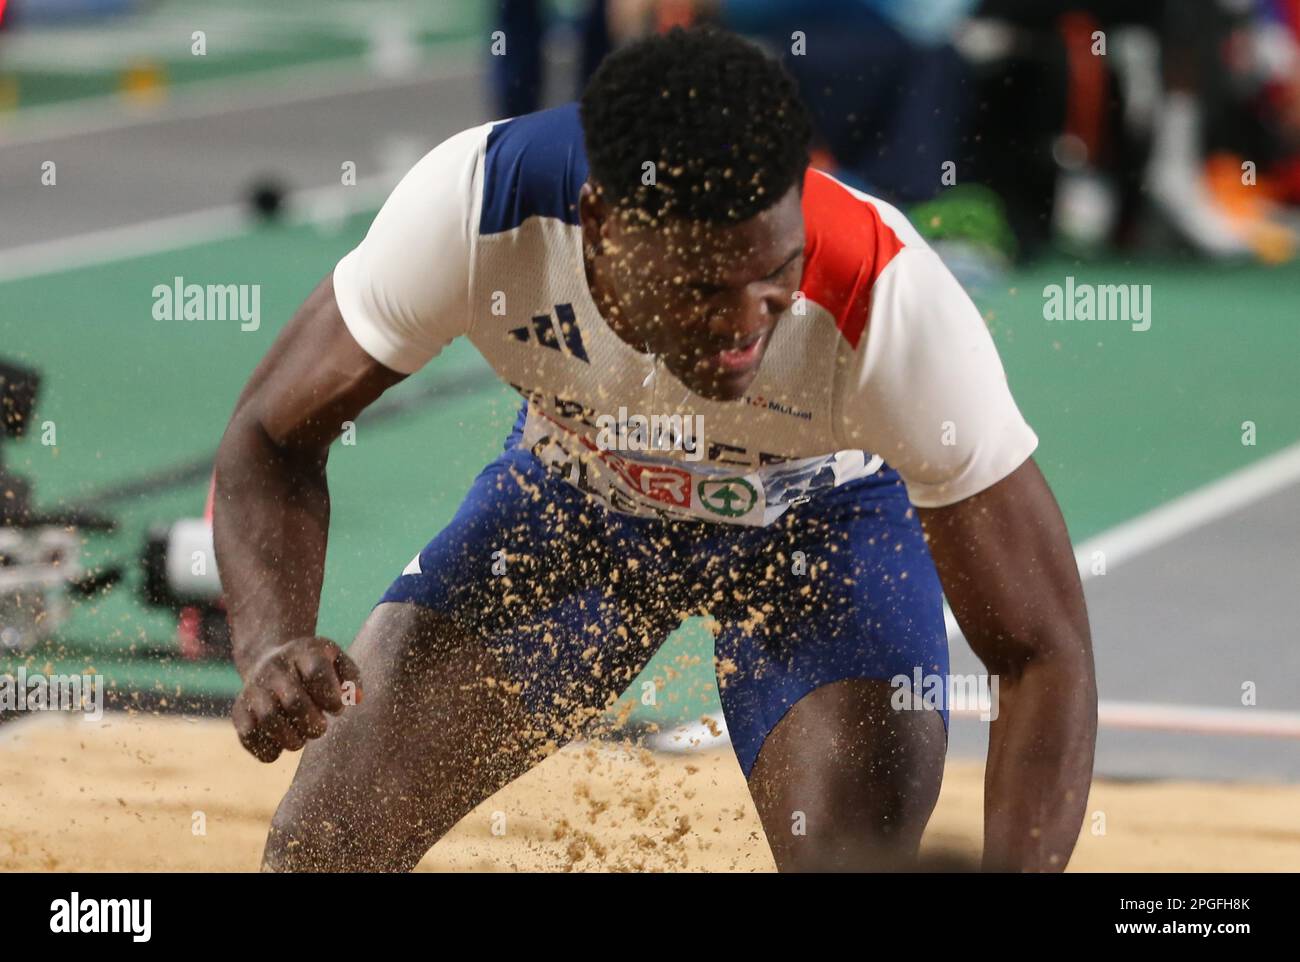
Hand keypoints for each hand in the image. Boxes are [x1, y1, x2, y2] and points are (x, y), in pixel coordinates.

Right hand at [232, 636, 361, 761]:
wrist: (270, 661)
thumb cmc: (315, 667)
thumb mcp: (337, 662)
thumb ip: (351, 679)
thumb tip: (355, 699)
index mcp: (303, 652)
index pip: (317, 672)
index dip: (332, 697)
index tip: (337, 708)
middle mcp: (275, 668)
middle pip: (294, 700)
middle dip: (313, 724)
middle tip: (320, 728)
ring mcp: (254, 688)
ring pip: (269, 720)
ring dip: (292, 740)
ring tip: (301, 739)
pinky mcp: (239, 710)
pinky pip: (249, 736)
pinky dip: (268, 750)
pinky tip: (281, 745)